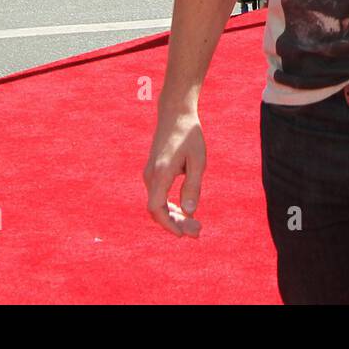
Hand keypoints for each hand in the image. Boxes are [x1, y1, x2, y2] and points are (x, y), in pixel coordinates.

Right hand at [144, 104, 205, 237]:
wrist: (175, 114)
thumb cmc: (189, 135)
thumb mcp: (198, 160)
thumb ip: (193, 186)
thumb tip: (189, 211)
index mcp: (161, 173)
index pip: (157, 208)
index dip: (169, 224)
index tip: (183, 234)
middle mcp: (151, 175)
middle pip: (157, 209)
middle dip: (176, 223)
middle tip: (198, 232)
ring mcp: (150, 174)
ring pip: (157, 204)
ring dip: (174, 216)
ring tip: (195, 224)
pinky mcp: (153, 172)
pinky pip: (158, 196)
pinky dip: (170, 206)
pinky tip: (185, 210)